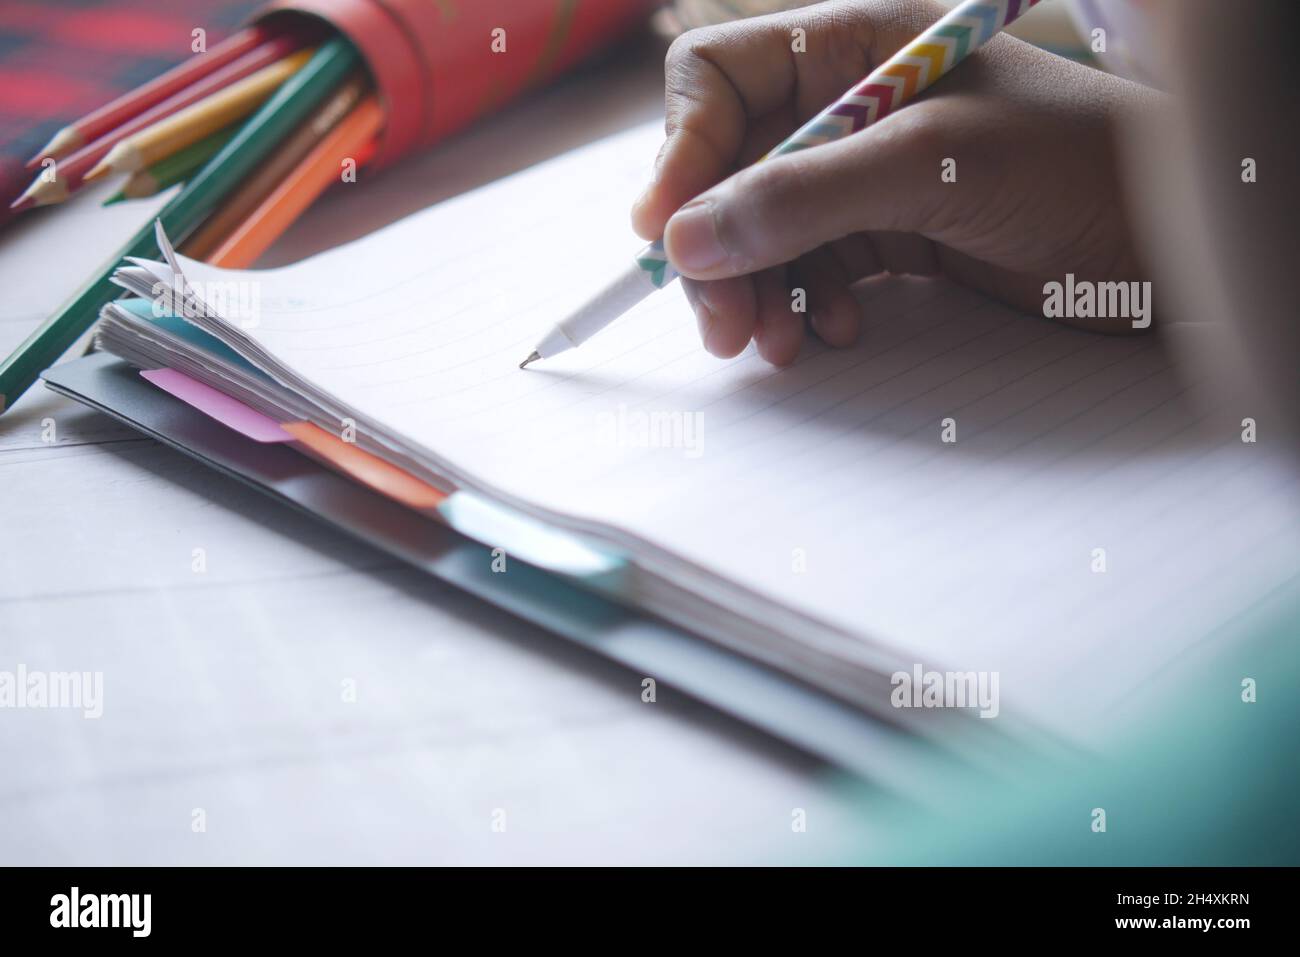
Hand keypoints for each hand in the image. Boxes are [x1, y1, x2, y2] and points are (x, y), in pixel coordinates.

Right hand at [632, 0, 1156, 364]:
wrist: (1172, 238)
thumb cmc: (1075, 167)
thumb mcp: (931, 167)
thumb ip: (803, 198)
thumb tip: (684, 239)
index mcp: (851, 47)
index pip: (718, 82)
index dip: (680, 154)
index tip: (664, 234)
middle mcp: (847, 106)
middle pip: (730, 172)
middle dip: (717, 250)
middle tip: (723, 327)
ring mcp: (865, 175)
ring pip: (762, 232)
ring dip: (757, 292)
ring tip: (779, 344)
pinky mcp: (888, 236)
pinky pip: (810, 270)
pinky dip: (807, 306)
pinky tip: (837, 330)